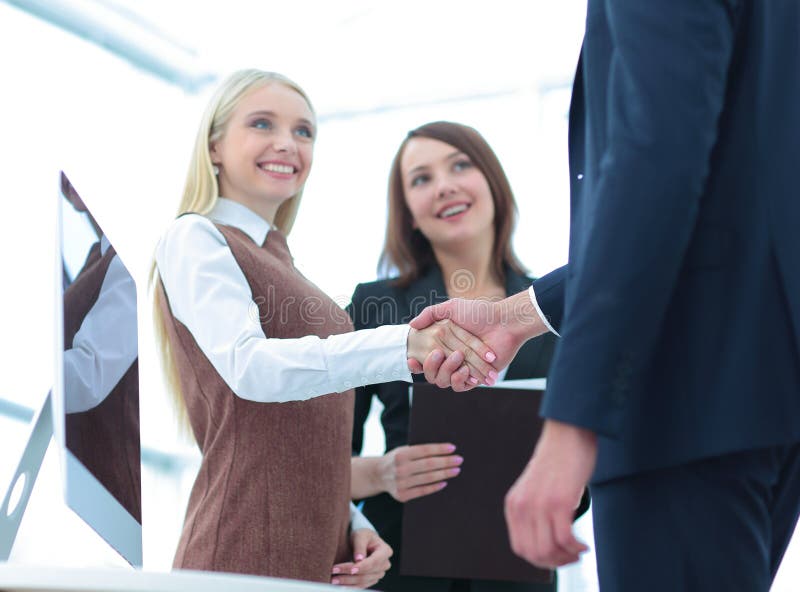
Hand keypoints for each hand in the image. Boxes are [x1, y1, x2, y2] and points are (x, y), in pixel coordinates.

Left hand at [331, 528, 392, 587]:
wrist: (364, 541)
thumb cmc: (363, 536)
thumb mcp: (361, 535)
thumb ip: (360, 546)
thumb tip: (358, 560)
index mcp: (385, 551)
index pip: (374, 561)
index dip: (362, 567)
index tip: (351, 569)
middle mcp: (385, 564)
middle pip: (367, 573)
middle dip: (350, 574)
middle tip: (334, 572)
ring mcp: (379, 574)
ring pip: (363, 581)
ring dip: (347, 582)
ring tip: (333, 579)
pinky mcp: (372, 580)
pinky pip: (361, 585)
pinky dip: (350, 586)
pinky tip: (340, 586)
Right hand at [378, 443, 462, 501]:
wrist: (377, 475)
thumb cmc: (396, 459)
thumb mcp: (402, 450)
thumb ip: (418, 451)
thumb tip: (443, 451)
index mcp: (401, 454)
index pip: (425, 450)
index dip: (440, 449)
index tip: (453, 448)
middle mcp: (400, 469)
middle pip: (429, 465)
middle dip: (446, 462)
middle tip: (459, 460)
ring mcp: (401, 483)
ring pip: (428, 478)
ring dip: (444, 474)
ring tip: (456, 470)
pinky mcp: (402, 495)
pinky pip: (423, 491)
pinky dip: (435, 487)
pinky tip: (444, 482)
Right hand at [406, 319, 497, 387]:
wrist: (505, 323)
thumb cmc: (480, 313)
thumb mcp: (452, 307)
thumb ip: (430, 313)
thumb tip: (411, 325)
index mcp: (446, 343)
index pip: (427, 356)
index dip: (418, 360)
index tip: (412, 359)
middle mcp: (454, 356)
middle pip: (434, 371)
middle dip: (432, 366)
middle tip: (438, 354)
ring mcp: (465, 367)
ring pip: (445, 380)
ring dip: (448, 372)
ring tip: (458, 358)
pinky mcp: (476, 376)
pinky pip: (462, 386)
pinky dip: (461, 380)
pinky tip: (465, 370)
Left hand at [504, 420, 596, 567]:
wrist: (567, 433)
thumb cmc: (557, 461)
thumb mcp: (535, 489)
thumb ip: (533, 512)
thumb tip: (546, 543)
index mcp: (513, 505)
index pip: (520, 548)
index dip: (540, 560)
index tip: (558, 557)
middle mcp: (522, 506)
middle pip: (535, 554)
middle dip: (556, 562)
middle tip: (572, 558)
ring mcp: (539, 504)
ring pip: (549, 550)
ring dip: (567, 558)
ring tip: (579, 551)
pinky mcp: (559, 501)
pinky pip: (565, 539)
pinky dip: (576, 548)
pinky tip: (584, 545)